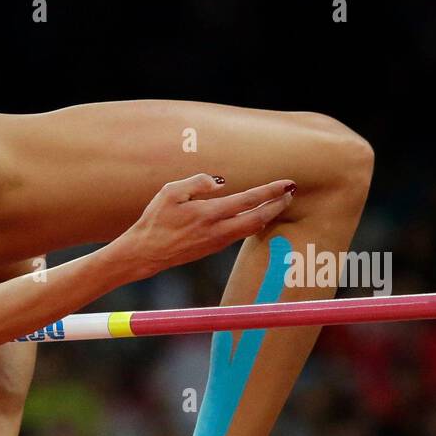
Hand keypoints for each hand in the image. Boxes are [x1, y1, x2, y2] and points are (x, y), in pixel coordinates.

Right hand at [119, 174, 294, 278]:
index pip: (249, 200)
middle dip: (277, 205)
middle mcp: (217, 231)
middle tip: (290, 193)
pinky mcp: (212, 249)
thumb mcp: (170, 192)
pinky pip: (239, 234)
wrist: (145, 253)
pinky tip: (255, 217)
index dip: (271, 191)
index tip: (287, 183)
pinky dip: (253, 223)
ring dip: (267, 215)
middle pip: (259, 218)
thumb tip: (220, 183)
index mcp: (209, 214)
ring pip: (252, 228)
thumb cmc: (154, 221)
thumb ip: (197, 182)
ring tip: (277, 203)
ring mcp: (216, 242)